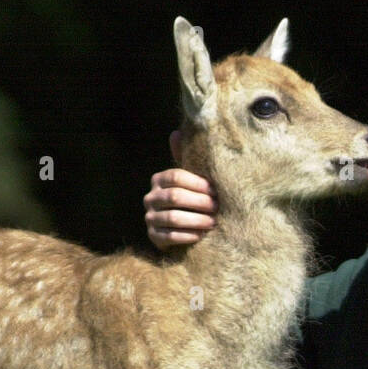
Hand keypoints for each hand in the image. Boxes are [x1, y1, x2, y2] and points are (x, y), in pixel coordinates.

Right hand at [143, 130, 217, 249]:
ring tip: (213, 222)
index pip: (176, 176)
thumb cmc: (189, 198)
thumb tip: (177, 132)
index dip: (197, 183)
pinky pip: (170, 237)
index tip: (215, 190)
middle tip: (217, 207)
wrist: (179, 228)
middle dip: (199, 202)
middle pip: (175, 197)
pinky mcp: (153, 236)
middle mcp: (150, 197)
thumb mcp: (189, 179)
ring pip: (173, 218)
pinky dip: (188, 236)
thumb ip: (185, 158)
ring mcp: (150, 217)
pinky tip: (202, 235)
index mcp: (158, 179)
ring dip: (196, 220)